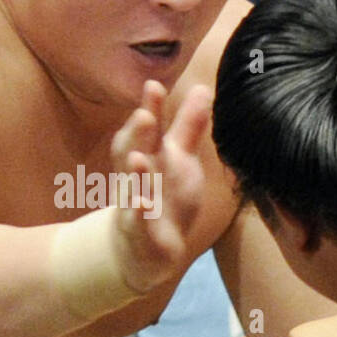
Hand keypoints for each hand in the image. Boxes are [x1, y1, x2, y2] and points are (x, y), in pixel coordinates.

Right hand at [108, 81, 209, 291]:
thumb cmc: (162, 197)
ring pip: (132, 188)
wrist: (141, 251)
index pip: (147, 130)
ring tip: (138, 158)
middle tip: (146, 115)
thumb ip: (188, 126)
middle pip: (133, 152)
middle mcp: (137, 177)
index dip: (149, 109)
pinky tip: (143, 204)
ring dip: (135, 175)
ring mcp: (135, 205)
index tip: (154, 86)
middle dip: (138, 135)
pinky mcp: (140, 233)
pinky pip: (137, 223)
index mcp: (147, 156)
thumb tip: (204, 88)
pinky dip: (138, 214)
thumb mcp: (178, 159)